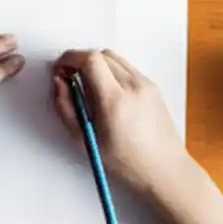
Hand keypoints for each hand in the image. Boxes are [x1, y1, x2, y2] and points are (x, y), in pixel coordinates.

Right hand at [51, 49, 189, 195]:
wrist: (164, 169)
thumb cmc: (125, 162)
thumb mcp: (84, 140)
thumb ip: (66, 107)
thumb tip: (59, 81)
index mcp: (114, 100)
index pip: (89, 59)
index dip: (69, 58)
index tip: (60, 69)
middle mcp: (133, 86)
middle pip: (100, 54)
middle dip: (80, 61)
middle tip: (70, 79)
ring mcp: (145, 84)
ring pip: (113, 57)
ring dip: (96, 65)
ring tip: (89, 89)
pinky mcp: (152, 86)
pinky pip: (125, 67)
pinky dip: (110, 72)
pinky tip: (107, 94)